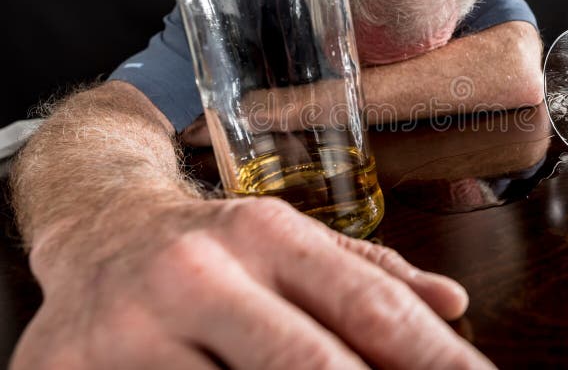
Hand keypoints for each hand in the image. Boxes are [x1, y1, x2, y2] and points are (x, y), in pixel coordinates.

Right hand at [12, 196, 492, 368]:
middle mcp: (200, 274)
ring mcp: (132, 331)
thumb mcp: (286, 239)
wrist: (94, 230)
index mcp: (264, 234)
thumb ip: (367, 274)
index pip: (368, 305)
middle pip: (312, 366)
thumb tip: (454, 302)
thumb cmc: (207, 246)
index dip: (436, 359)